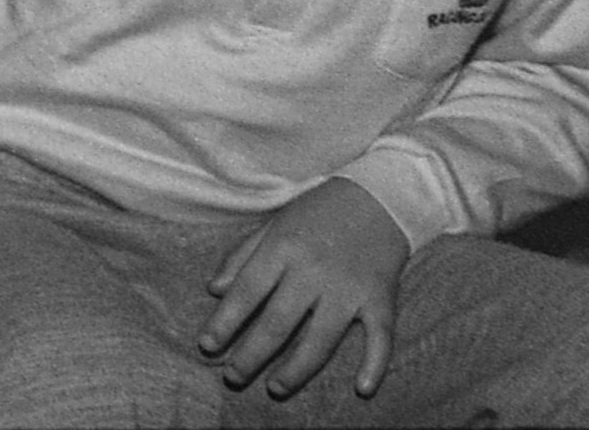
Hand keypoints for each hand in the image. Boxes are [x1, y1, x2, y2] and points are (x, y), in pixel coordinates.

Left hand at [203, 178, 408, 400]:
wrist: (379, 198)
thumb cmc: (318, 212)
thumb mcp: (274, 224)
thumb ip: (242, 256)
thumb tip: (215, 290)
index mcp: (283, 249)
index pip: (247, 292)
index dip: (225, 322)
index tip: (207, 346)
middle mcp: (314, 271)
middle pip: (278, 323)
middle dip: (252, 355)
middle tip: (232, 377)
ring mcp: (349, 288)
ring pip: (321, 340)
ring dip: (296, 370)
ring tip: (275, 388)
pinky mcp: (381, 300)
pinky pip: (380, 338)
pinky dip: (374, 364)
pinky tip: (362, 389)